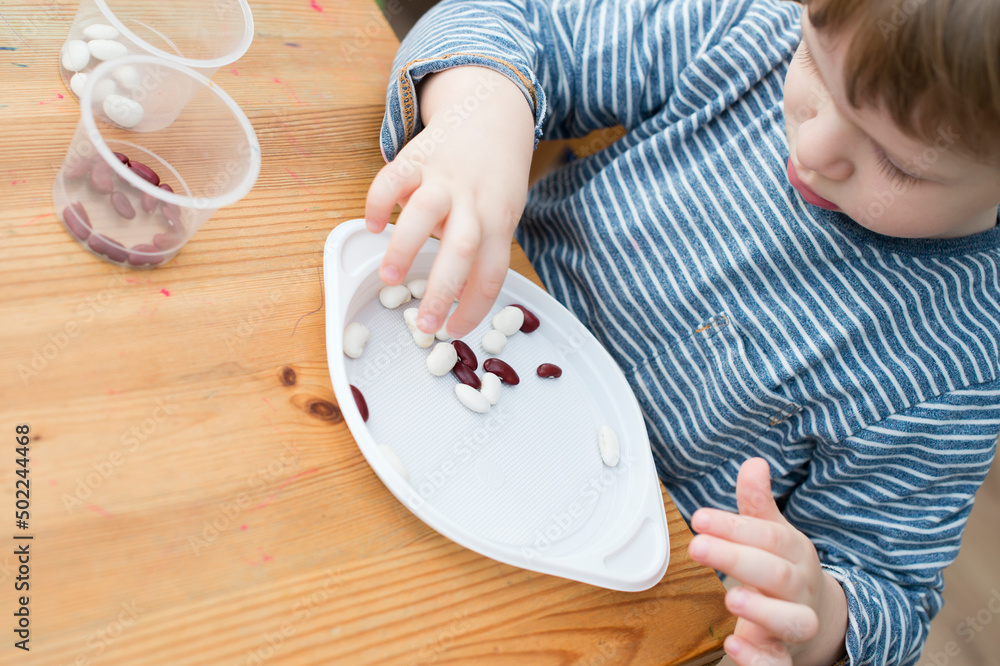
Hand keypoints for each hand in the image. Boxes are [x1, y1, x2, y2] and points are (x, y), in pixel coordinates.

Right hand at [365, 66, 535, 337]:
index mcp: (498, 221)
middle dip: (441, 291)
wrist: (492, 112)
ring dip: (405, 248)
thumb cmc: (494, 177)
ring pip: (425, 213)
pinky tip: (372, 225)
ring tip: (389, 277)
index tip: (454, 329)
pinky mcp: (418, 157)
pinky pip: (394, 178)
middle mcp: (474, 201)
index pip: (491, 274)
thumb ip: (482, 248)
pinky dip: (379, 202)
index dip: (474, 308)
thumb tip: (457, 297)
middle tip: (424, 323)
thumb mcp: (502, 212)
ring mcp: (445, 178)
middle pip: (462, 250)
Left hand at [687, 458, 847, 665]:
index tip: (700, 518)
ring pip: (792, 621)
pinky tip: (735, 645)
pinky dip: (759, 658)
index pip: (770, 537)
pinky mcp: (784, 655)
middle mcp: (800, 589)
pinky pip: (779, 663)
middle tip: (697, 546)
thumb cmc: (783, 571)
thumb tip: (754, 463)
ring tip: (730, 597)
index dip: (736, 527)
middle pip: (777, 574)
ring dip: (761, 610)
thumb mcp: (773, 535)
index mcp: (795, 554)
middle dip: (737, 558)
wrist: (819, 621)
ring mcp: (795, 624)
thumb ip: (757, 504)